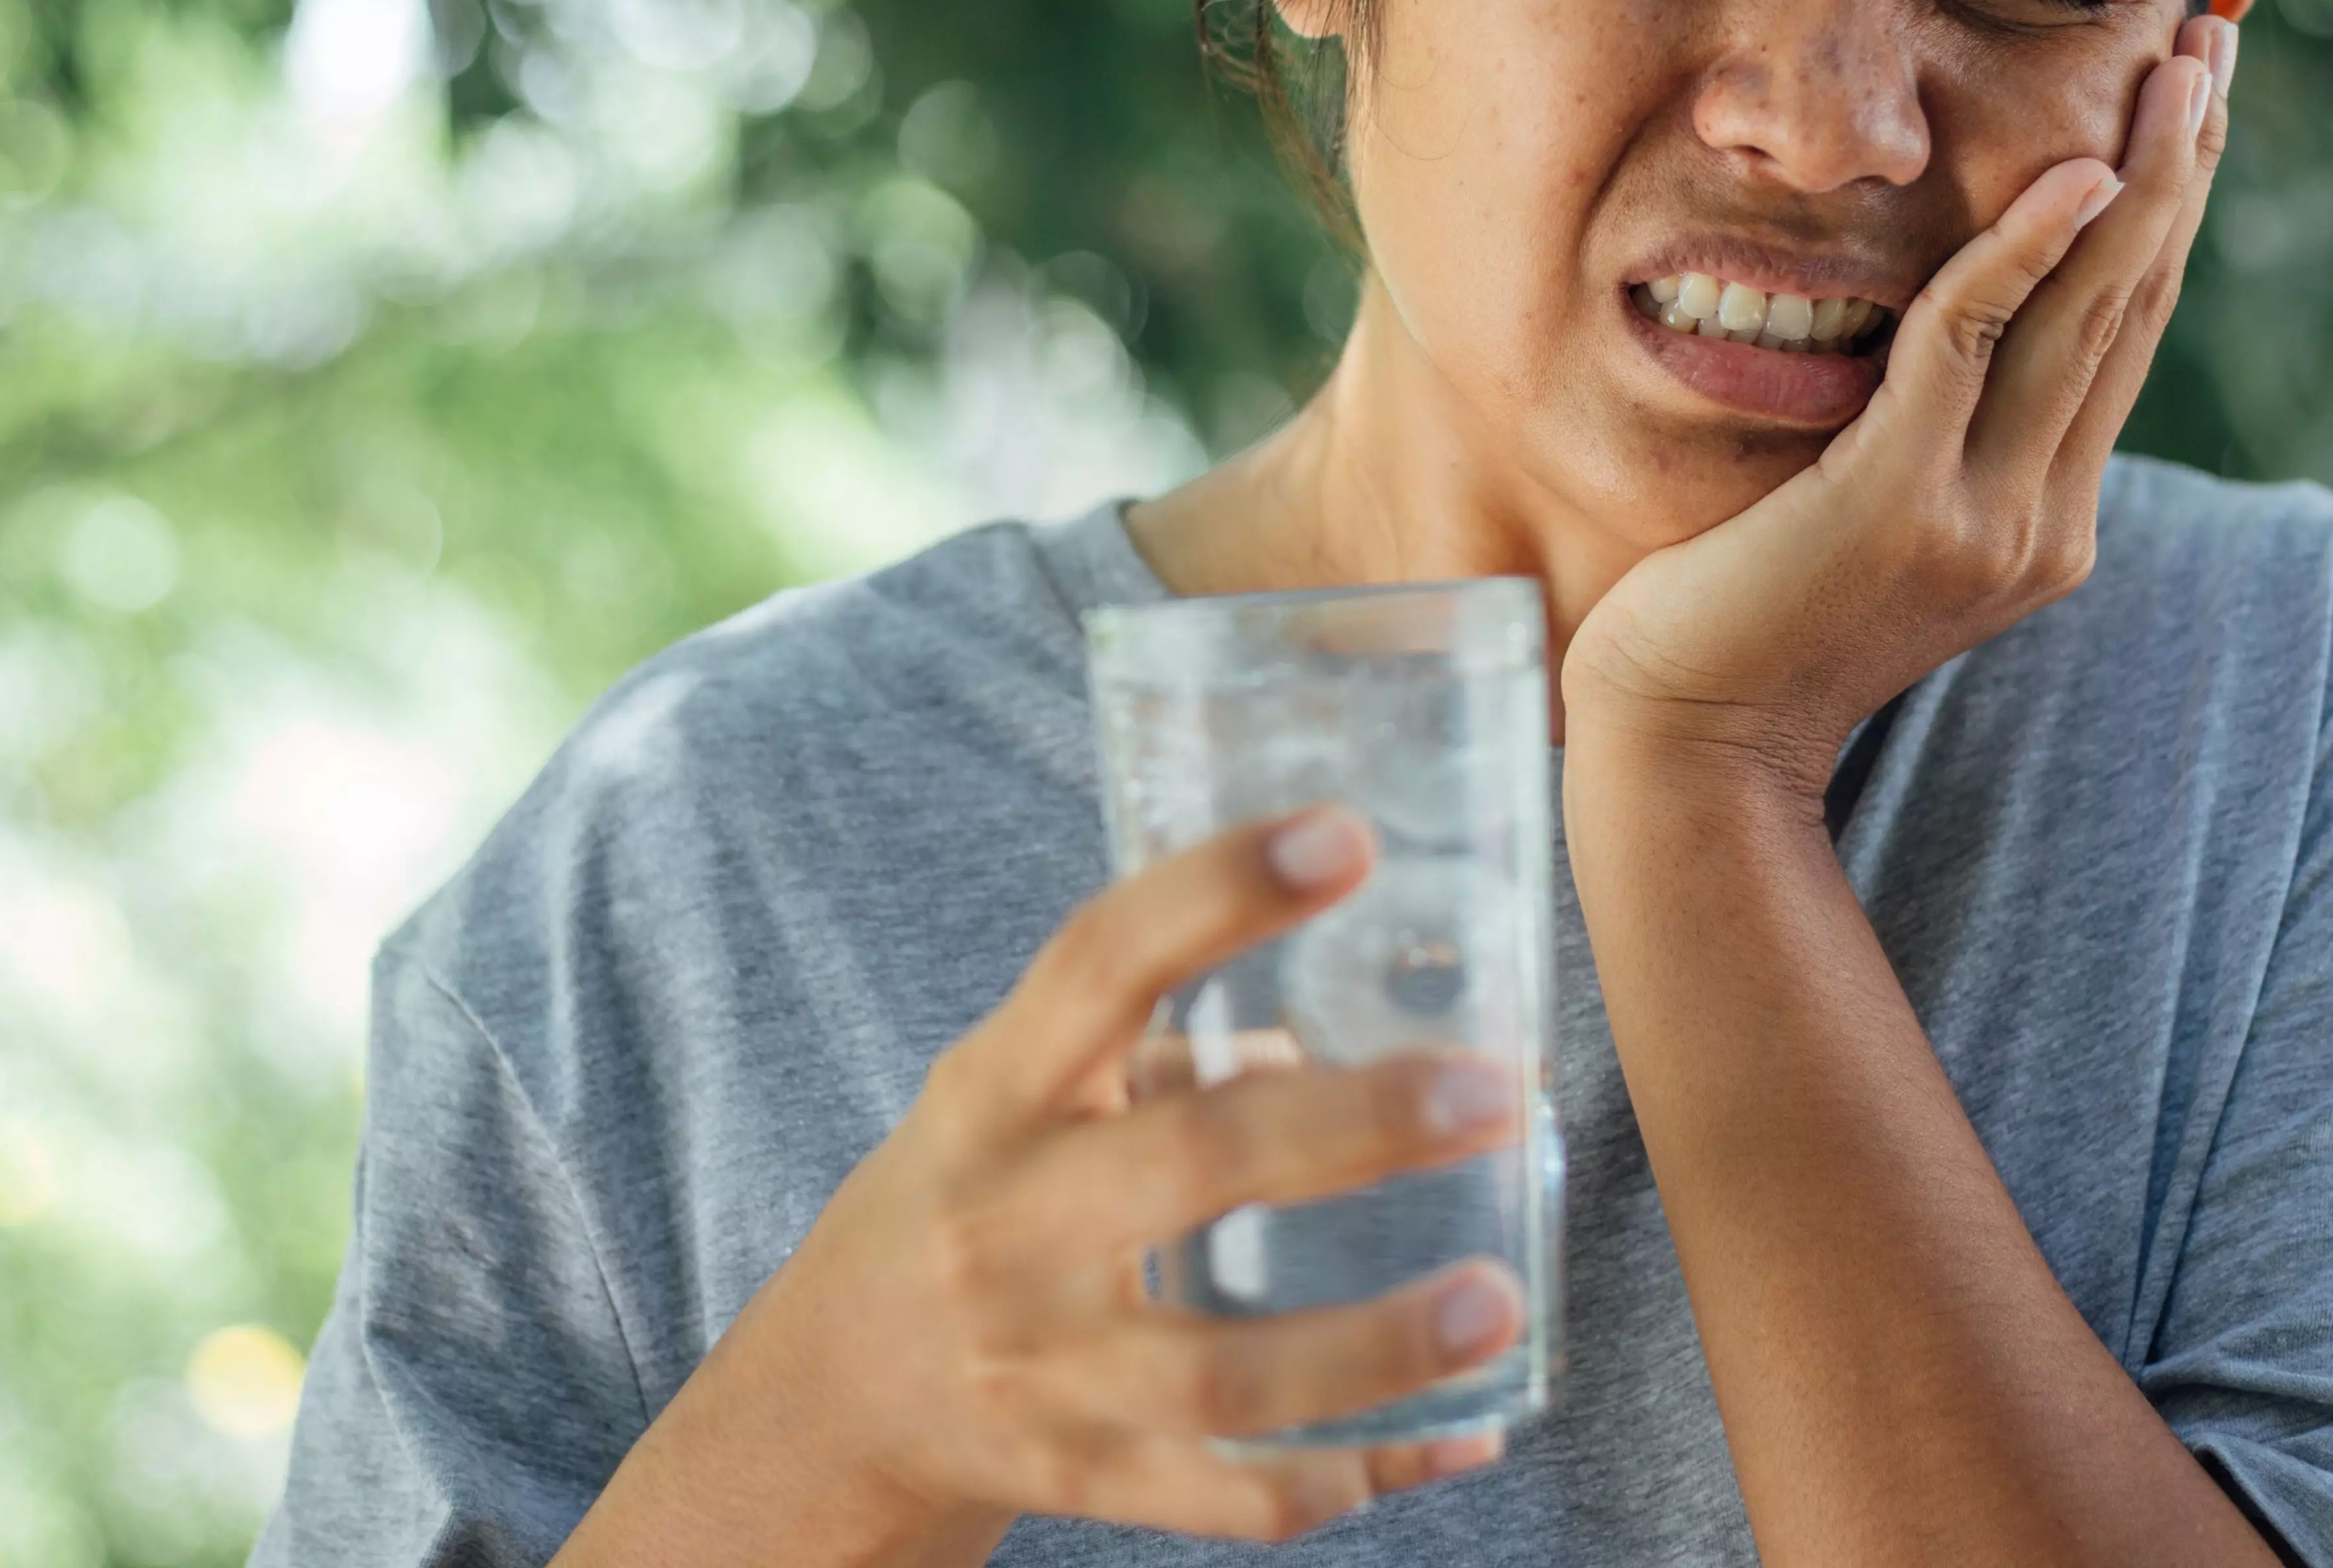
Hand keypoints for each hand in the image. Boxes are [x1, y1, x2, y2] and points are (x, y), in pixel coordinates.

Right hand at [559, 809, 1527, 1566]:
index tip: (1349, 837)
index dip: (1219, 892)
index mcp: (996, 1090)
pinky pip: (1228, 1494)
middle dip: (1350, 1130)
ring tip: (1499, 1294)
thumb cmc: (969, 1192)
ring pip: (1219, 1371)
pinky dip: (1353, 1475)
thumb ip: (1164, 1049)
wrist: (832, 1392)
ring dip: (1375, 1344)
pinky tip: (1462, 1430)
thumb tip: (1334, 1039)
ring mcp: (1041, 1365)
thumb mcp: (1018, 1089)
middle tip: (1493, 1091)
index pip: (1099, 963)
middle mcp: (1008, 1222)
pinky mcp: (1079, 1476)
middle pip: (1184, 1166)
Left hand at [1563, 17, 2235, 805]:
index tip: (2195, 106)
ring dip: (2140, 182)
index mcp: (2043, 521)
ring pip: (2085, 315)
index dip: (2167, 215)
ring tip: (2178, 73)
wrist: (1691, 748)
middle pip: (2133, 309)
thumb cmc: (1748, 622)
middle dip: (2182, 170)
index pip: (2123, 337)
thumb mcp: (1873, 522)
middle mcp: (2039, 520)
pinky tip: (2073, 174)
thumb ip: (1930, 442)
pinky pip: (1973, 347)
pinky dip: (2027, 253)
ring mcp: (1979, 517)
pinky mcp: (1898, 503)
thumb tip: (1950, 344)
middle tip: (2215, 48)